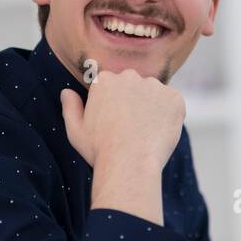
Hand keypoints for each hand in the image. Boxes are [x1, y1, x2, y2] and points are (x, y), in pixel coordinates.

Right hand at [60, 68, 185, 169]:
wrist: (130, 164)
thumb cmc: (100, 150)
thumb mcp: (76, 131)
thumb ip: (70, 108)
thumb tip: (66, 92)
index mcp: (104, 80)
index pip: (112, 85)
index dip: (114, 105)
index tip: (114, 122)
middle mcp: (129, 76)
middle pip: (134, 86)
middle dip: (133, 101)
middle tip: (131, 128)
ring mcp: (154, 85)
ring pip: (154, 94)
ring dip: (152, 107)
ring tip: (145, 132)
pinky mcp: (174, 97)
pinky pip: (173, 103)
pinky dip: (169, 115)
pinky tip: (159, 132)